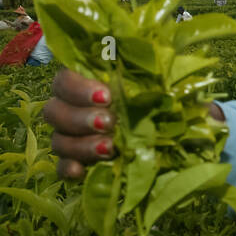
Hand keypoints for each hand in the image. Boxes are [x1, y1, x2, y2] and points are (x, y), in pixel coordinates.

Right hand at [41, 68, 225, 178]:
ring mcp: (74, 138)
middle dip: (80, 118)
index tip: (106, 96)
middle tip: (110, 123)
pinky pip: (62, 168)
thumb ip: (154, 73)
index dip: (78, 88)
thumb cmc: (168, 103)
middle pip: (54, 111)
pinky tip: (83, 171)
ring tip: (109, 149)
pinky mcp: (79, 164)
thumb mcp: (166, 85)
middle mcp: (74, 109)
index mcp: (89, 83)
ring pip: (58, 141)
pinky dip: (69, 169)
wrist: (181, 138)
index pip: (64, 80)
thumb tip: (156, 64)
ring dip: (80, 145)